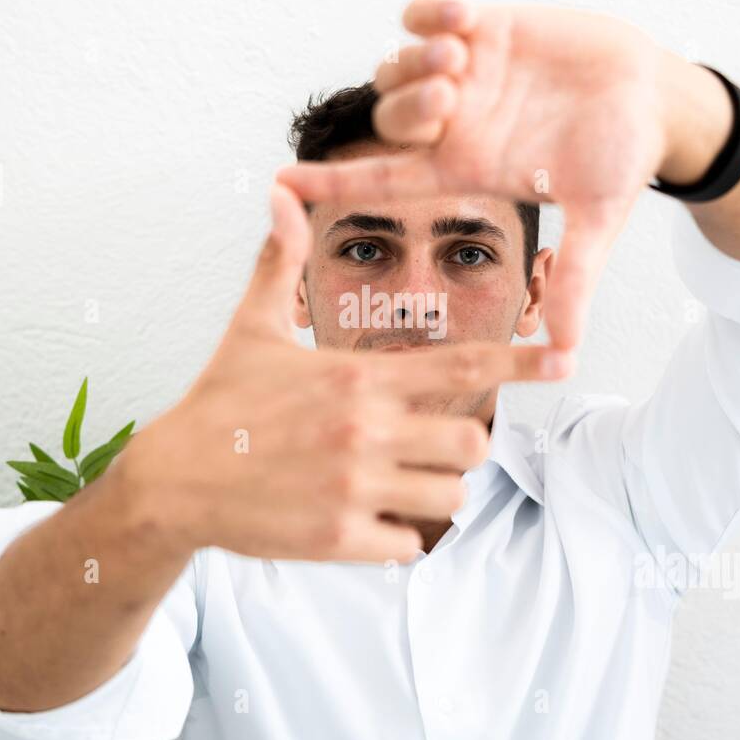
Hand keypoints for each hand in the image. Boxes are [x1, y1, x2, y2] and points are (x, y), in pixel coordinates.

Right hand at [114, 184, 571, 563]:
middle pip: (473, 441)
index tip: (566, 357)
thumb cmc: (218, 401)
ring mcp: (355, 487)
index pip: (460, 363)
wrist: (173, 481)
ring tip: (394, 482)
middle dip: (462, 444)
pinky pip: (410, 545)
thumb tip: (277, 195)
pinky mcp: (339, 538)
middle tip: (429, 444)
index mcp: (357, 377)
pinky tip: (365, 519)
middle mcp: (366, 430)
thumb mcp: (250, 328)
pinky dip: (399, 536)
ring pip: (450, 497)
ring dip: (434, 492)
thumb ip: (277, 263)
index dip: (521, 360)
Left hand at [276, 0, 675, 350]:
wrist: (654, 98)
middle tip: (452, 96)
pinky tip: (461, 17)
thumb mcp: (598, 217)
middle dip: (406, 105)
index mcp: (466, 169)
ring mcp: (466, 75)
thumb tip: (568, 350)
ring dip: (417, 60)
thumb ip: (577, 276)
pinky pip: (427, 15)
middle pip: (386, 117)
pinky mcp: (485, 28)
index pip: (382, 178)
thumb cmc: (624, 158)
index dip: (329, 182)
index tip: (278, 183)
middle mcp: (455, 124)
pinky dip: (430, 11)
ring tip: (463, 58)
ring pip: (398, 65)